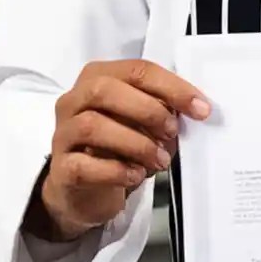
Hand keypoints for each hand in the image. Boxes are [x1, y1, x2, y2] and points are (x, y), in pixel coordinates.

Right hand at [24, 60, 210, 241]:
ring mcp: (62, 134)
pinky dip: (116, 170)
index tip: (200, 108)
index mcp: (98, 78)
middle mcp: (74, 101)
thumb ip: (162, 111)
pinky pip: (83, 165)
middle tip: (172, 131)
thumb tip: (192, 110)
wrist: (84, 191)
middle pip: (105, 90)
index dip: (172, 87)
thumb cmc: (118, 148)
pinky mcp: (60, 169)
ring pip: (93, 125)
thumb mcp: (144, 124)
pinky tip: (135, 175)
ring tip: (159, 160)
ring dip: (135, 143)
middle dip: (148, 109)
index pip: (136, 70)